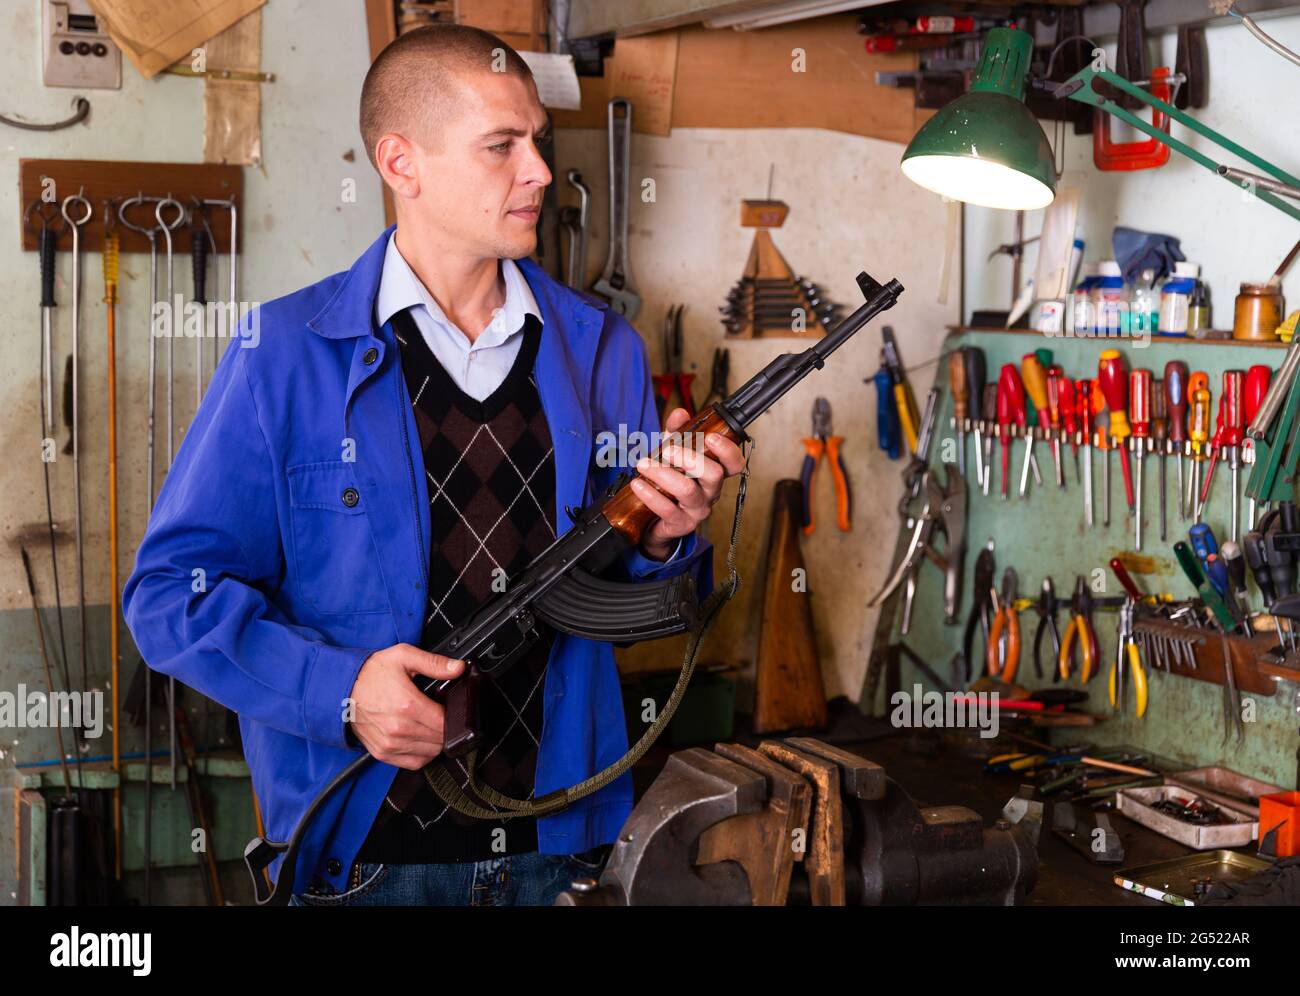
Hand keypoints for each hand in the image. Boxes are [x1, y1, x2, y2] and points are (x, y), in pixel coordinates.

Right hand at [347, 644, 463, 768]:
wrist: (341, 688)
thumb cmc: (370, 673)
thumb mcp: (403, 656)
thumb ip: (434, 663)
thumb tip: (458, 668)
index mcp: (407, 705)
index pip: (446, 723)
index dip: (453, 715)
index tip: (448, 707)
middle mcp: (399, 729)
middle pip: (440, 739)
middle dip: (446, 727)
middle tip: (439, 714)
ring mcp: (390, 744)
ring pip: (430, 753)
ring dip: (436, 742)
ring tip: (430, 725)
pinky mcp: (383, 753)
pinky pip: (414, 763)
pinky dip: (423, 754)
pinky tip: (421, 739)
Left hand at [633, 407, 746, 559]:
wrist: (654, 521)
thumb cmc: (669, 484)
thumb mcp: (672, 454)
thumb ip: (677, 433)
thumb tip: (680, 413)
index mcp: (713, 473)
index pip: (734, 463)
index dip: (728, 450)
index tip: (711, 437)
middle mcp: (710, 492)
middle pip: (714, 475)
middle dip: (691, 458)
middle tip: (667, 450)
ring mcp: (697, 510)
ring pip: (688, 491)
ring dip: (663, 474)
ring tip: (643, 464)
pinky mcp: (681, 524)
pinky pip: (668, 510)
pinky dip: (651, 495)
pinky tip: (638, 484)